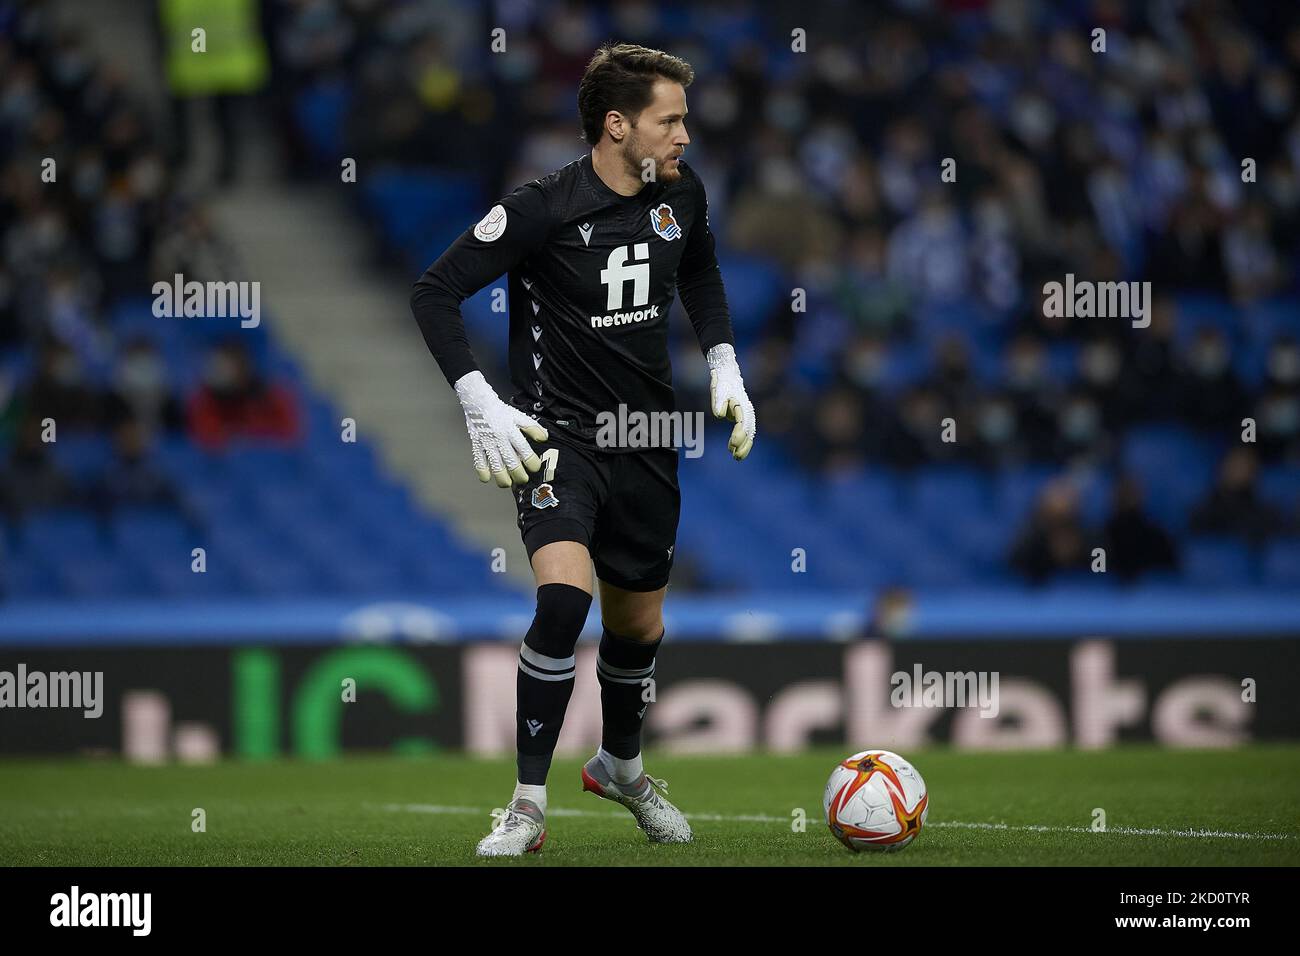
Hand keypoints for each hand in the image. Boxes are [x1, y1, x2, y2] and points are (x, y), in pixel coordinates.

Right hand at [453, 370, 547, 486]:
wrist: (478, 403)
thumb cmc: (501, 412)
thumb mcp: (519, 417)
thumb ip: (532, 428)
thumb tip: (544, 438)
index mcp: (511, 430)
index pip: (523, 448)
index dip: (531, 461)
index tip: (535, 467)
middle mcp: (499, 438)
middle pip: (510, 460)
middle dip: (518, 474)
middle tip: (523, 479)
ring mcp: (487, 442)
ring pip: (495, 464)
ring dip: (502, 477)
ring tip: (507, 484)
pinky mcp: (476, 444)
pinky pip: (478, 460)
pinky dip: (482, 471)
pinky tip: (487, 478)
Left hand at [706, 343, 755, 460]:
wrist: (727, 374)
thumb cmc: (722, 383)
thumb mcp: (718, 390)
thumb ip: (718, 402)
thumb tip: (720, 415)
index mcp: (742, 405)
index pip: (742, 423)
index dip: (739, 435)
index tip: (733, 445)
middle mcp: (747, 411)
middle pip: (748, 431)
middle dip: (743, 445)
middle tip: (737, 457)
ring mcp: (746, 414)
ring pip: (748, 433)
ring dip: (743, 446)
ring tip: (736, 457)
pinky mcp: (742, 416)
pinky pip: (744, 431)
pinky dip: (740, 440)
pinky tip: (733, 449)